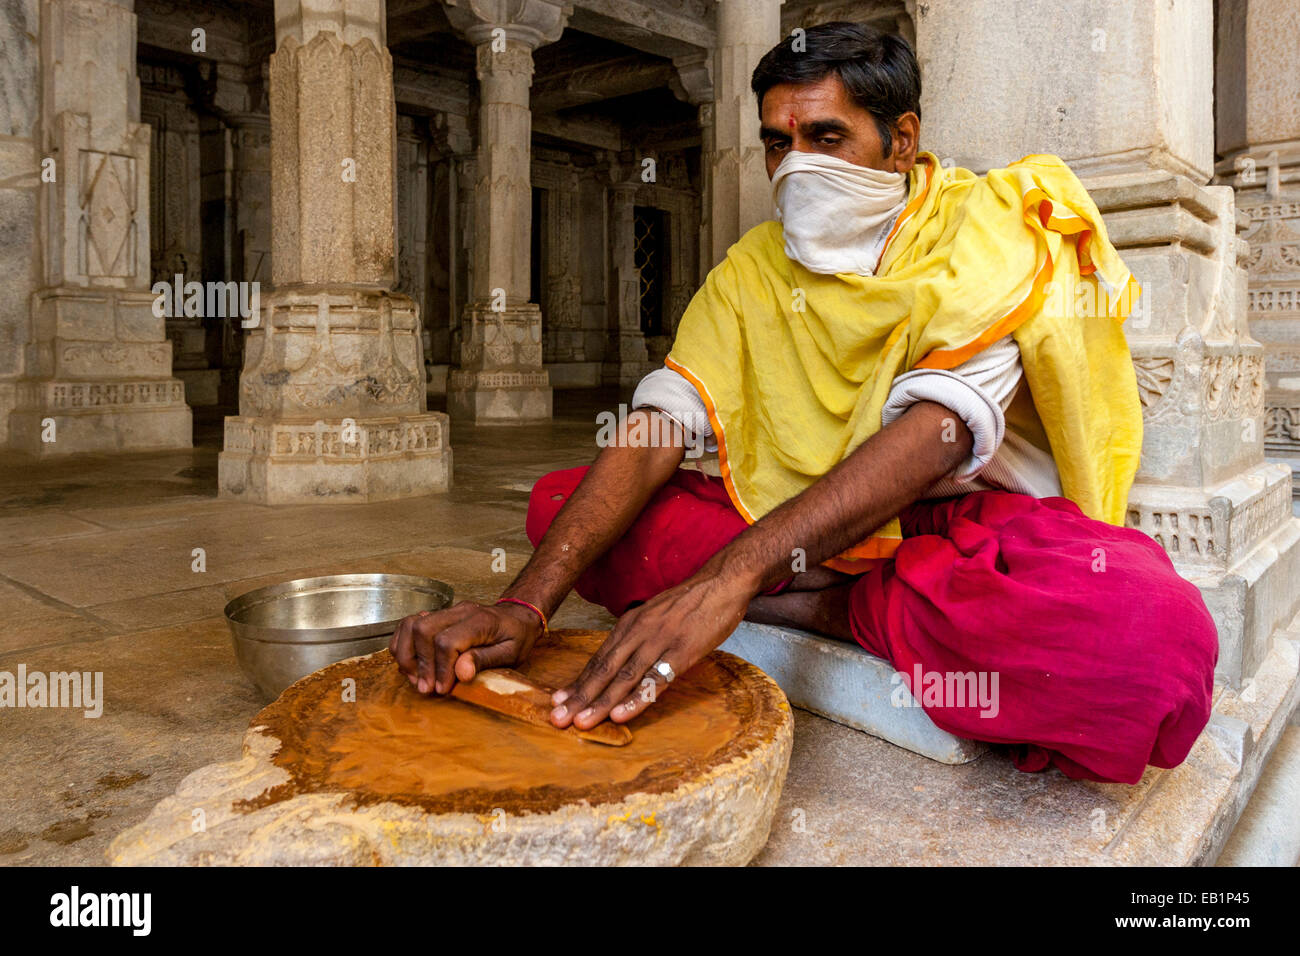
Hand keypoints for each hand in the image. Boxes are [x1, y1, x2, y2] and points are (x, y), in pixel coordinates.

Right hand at [389, 601, 543, 694]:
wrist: (518, 617)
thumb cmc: (517, 637)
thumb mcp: (512, 653)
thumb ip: (485, 660)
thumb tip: (461, 673)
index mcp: (480, 621)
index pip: (447, 641)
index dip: (441, 669)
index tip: (442, 689)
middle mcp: (460, 611)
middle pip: (423, 630)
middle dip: (420, 663)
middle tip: (426, 687)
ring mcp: (447, 611)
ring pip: (411, 624)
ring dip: (407, 654)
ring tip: (415, 678)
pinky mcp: (438, 616)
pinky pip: (409, 624)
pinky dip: (403, 644)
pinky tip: (410, 664)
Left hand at [549, 571, 753, 729]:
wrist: (721, 582)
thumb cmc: (689, 602)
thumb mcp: (654, 614)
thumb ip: (637, 636)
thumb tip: (621, 660)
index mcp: (630, 625)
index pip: (599, 658)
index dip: (579, 681)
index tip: (558, 700)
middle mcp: (638, 633)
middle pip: (603, 669)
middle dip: (579, 697)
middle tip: (557, 719)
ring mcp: (659, 642)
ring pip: (624, 677)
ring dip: (601, 703)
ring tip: (581, 722)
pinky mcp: (682, 652)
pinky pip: (655, 680)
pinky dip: (636, 699)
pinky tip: (621, 715)